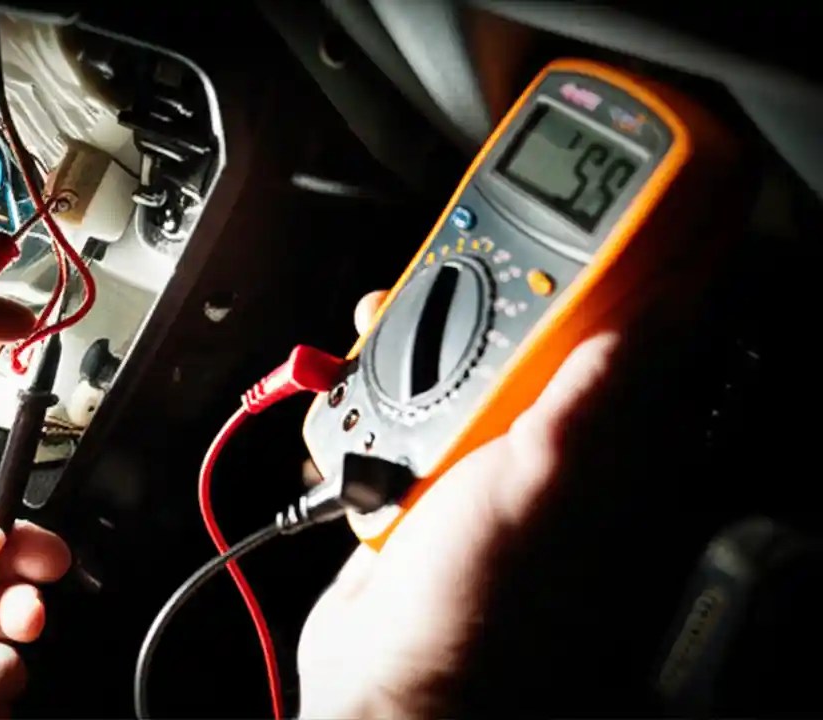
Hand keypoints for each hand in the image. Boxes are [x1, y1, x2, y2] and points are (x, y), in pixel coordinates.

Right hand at [296, 291, 624, 717]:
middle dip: (473, 309)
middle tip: (441, 286)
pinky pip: (395, 418)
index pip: (614, 342)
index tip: (552, 237)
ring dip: (406, 353)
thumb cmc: (481, 609)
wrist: (386, 682)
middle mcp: (548, 465)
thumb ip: (596, 390)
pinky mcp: (418, 490)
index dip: (587, 283)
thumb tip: (656, 308)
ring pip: (447, 377)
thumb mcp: (549, 478)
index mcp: (607, 459)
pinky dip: (369, 402)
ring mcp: (479, 477)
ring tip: (377, 341)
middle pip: (520, 347)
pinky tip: (355, 403)